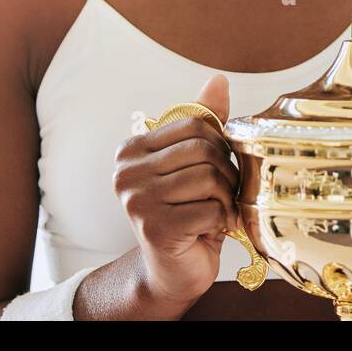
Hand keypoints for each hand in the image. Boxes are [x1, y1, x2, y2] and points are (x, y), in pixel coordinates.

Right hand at [112, 75, 239, 307]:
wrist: (171, 270)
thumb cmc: (186, 211)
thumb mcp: (193, 162)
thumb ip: (202, 122)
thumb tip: (217, 80)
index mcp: (132, 150)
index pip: (193, 124)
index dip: (219, 144)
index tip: (218, 166)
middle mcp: (126, 173)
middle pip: (203, 150)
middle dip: (226, 172)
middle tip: (223, 193)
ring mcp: (137, 201)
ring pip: (209, 178)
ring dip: (225, 198)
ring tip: (216, 211)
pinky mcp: (154, 228)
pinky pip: (211, 210)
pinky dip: (222, 220)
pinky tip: (211, 229)